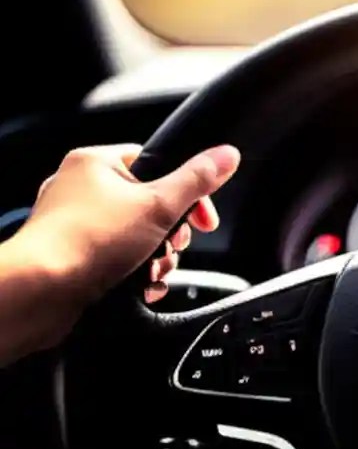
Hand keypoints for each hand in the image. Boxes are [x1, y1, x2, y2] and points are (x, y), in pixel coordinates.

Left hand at [20, 144, 239, 303]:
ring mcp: (74, 223)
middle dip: (170, 234)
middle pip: (150, 204)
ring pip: (136, 235)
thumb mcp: (159, 205)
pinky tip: (140, 284)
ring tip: (152, 270)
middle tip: (172, 246)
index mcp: (96, 163)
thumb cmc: (87, 242)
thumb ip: (197, 180)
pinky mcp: (72, 255)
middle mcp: (80, 188)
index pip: (158, 164)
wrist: (39, 293)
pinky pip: (117, 258)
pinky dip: (134, 272)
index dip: (188, 193)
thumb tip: (226, 155)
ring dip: (155, 257)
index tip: (203, 219)